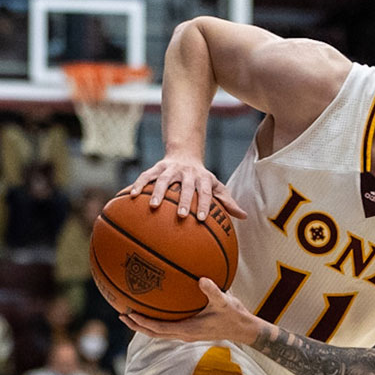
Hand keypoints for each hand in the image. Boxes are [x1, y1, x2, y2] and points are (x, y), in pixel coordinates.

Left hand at [120, 278, 261, 344]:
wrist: (244, 329)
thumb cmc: (234, 316)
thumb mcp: (225, 302)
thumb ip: (212, 291)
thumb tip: (201, 279)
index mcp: (188, 329)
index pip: (159, 329)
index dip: (143, 322)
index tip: (130, 314)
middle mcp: (184, 334)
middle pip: (153, 334)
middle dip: (136, 325)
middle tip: (121, 315)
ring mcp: (186, 334)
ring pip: (159, 333)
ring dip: (143, 325)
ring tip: (130, 314)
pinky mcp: (190, 331)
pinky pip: (167, 328)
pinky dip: (155, 322)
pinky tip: (153, 310)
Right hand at [127, 154, 248, 221]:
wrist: (185, 155)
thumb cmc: (202, 178)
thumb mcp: (216, 186)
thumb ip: (227, 202)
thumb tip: (243, 216)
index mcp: (203, 178)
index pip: (206, 192)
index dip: (205, 204)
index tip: (202, 220)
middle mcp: (187, 173)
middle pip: (186, 186)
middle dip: (184, 200)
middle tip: (181, 216)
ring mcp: (171, 169)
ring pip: (164, 179)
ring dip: (158, 192)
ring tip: (152, 206)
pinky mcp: (157, 168)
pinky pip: (146, 176)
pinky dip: (139, 185)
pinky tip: (130, 196)